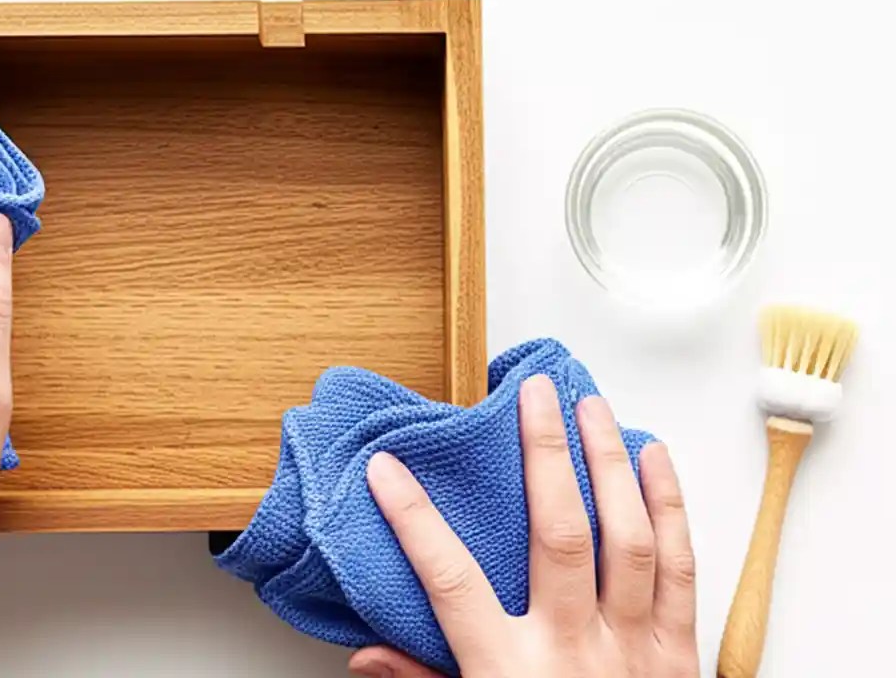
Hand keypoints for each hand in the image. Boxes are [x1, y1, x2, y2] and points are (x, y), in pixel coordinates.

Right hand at [350, 375, 698, 676]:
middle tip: (531, 394)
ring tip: (591, 406)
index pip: (450, 579)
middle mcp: (571, 650)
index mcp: (508, 670)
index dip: (414, 519)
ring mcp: (631, 648)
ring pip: (624, 537)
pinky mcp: (679, 653)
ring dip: (607, 462)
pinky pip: (678, 567)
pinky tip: (654, 460)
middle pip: (556, 533)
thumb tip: (365, 657)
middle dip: (543, 452)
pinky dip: (669, 506)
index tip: (387, 470)